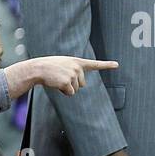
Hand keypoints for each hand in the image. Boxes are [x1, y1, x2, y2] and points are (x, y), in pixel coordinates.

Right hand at [3, 57, 117, 99]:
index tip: (117, 65)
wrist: (36, 69)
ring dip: (67, 88)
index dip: (106, 65)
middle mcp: (77, 67)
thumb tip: (73, 87)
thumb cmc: (48, 68)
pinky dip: (63, 92)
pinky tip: (55, 83)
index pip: (94, 64)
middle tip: (60, 77)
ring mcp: (73, 74)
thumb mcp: (63, 65)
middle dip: (72, 84)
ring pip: (76, 89)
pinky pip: (70, 93)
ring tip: (57, 79)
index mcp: (77, 62)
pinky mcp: (68, 82)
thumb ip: (74, 71)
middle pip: (82, 84)